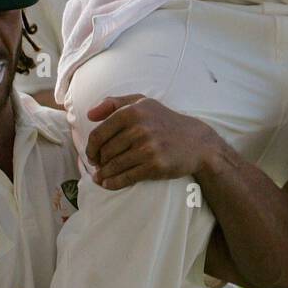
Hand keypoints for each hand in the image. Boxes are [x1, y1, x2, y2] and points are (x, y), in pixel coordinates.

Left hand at [85, 94, 222, 190]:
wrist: (197, 142)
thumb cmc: (165, 121)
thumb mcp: (143, 103)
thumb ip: (114, 103)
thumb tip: (89, 115)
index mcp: (132, 111)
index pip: (99, 134)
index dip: (91, 148)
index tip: (92, 155)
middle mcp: (140, 128)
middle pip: (106, 152)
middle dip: (99, 162)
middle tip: (99, 167)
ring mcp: (148, 148)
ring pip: (114, 166)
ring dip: (104, 174)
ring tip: (101, 177)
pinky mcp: (155, 166)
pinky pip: (126, 177)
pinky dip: (113, 183)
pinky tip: (108, 184)